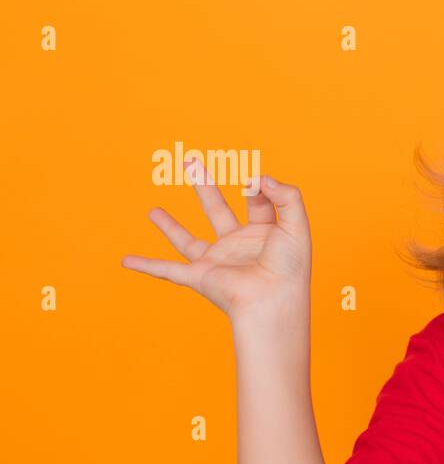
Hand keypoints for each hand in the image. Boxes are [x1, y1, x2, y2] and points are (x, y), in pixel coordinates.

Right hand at [122, 158, 311, 318]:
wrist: (273, 301)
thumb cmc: (290, 268)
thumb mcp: (297, 224)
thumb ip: (286, 195)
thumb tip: (259, 178)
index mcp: (265, 234)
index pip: (259, 201)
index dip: (258, 187)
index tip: (254, 181)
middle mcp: (239, 246)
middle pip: (217, 209)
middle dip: (204, 186)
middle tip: (191, 162)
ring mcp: (218, 261)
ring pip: (188, 240)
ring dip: (169, 226)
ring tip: (153, 211)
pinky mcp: (200, 275)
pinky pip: (167, 270)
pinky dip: (146, 266)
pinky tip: (127, 260)